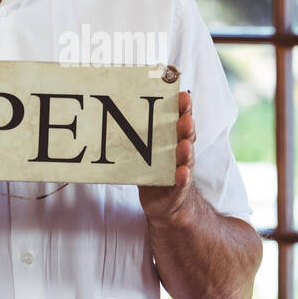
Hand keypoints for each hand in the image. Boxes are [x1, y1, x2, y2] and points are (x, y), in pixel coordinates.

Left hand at [138, 90, 197, 226]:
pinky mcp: (178, 188)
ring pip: (186, 158)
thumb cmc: (152, 172)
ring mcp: (181, 170)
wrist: (162, 203)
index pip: (180, 121)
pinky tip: (182, 171)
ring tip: (185, 143)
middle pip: (186, 136)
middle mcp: (180, 153)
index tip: (183, 96)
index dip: (183, 109)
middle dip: (186, 125)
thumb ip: (134, 136)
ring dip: (186, 150)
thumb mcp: (144, 151)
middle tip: (185, 117)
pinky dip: (183, 176)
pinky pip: (182, 182)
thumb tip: (111, 115)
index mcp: (173, 140)